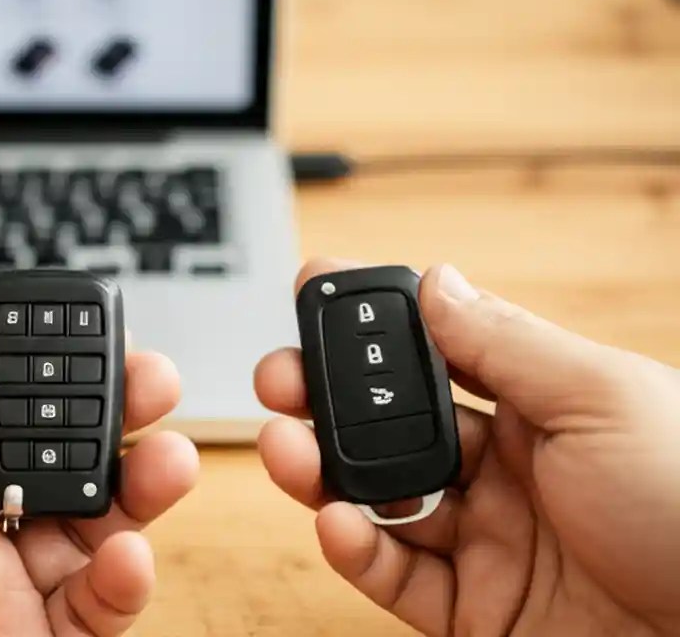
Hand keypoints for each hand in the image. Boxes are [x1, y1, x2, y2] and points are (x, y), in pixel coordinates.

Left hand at [0, 295, 198, 636]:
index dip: (48, 365)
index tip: (97, 337)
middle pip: (55, 452)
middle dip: (112, 417)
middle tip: (156, 387)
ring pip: (92, 521)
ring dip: (139, 488)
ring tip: (170, 464)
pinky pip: (100, 598)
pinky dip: (125, 577)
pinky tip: (126, 558)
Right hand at [255, 259, 679, 635]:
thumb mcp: (606, 403)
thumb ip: (508, 345)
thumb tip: (436, 281)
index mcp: (544, 407)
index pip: (436, 353)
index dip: (373, 327)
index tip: (316, 295)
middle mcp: (509, 471)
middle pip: (390, 426)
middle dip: (327, 398)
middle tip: (279, 378)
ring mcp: (489, 543)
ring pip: (378, 498)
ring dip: (323, 471)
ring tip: (287, 448)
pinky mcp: (477, 613)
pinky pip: (396, 577)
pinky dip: (355, 550)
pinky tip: (336, 520)